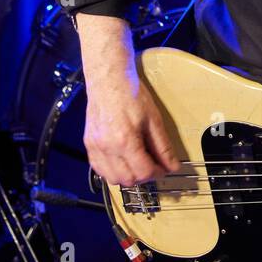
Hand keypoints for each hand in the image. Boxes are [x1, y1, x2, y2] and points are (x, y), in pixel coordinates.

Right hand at [83, 69, 181, 186]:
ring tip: (139, 164)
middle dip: (144, 177)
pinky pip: (99, 170)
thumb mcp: (154, 120)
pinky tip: (123, 161)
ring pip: (111, 178)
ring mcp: (95, 147)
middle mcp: (106, 147)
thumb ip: (163, 146)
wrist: (110, 81)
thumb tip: (172, 165)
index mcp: (124, 140)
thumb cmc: (131, 95)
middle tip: (153, 166)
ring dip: (128, 177)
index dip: (157, 173)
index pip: (143, 172)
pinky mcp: (89, 145)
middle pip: (127, 180)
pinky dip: (113, 171)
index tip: (164, 168)